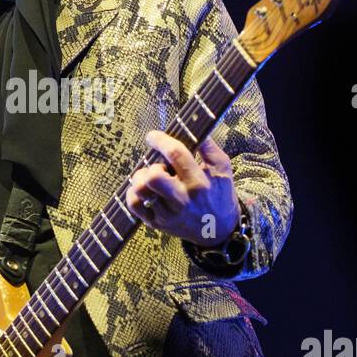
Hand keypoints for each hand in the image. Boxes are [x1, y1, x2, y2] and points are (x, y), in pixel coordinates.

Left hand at [126, 130, 239, 247]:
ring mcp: (168, 214)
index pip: (175, 154)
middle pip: (153, 177)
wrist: (218, 230)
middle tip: (159, 167)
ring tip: (152, 178)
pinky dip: (133, 193)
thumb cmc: (219, 194)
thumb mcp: (222, 168)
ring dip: (141, 179)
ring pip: (140, 191)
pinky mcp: (157, 223)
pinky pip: (134, 205)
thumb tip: (196, 126)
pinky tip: (145, 190)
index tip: (153, 136)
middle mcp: (182, 200)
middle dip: (152, 165)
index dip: (160, 140)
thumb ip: (209, 147)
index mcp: (199, 182)